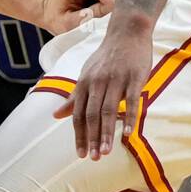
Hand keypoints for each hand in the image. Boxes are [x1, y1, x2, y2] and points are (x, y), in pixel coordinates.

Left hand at [53, 18, 152, 159]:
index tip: (80, 154)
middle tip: (93, 158)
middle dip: (91, 138)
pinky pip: (132, 101)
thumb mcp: (86, 75)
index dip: (78, 135)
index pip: (78, 114)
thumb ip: (73, 97)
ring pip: (109, 110)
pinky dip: (129, 118)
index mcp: (84, 83)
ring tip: (106, 152)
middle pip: (91, 115)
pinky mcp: (135, 78)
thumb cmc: (106, 57)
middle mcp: (97, 83)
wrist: (126, 33)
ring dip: (106, 133)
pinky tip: (128, 134)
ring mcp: (116, 80)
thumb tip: (56, 115)